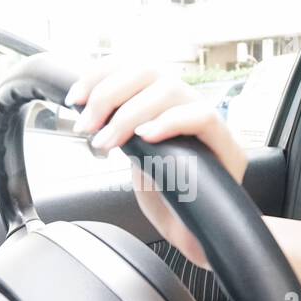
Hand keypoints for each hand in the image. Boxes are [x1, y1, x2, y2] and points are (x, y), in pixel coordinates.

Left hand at [64, 60, 247, 269]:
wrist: (197, 233)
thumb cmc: (169, 197)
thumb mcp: (133, 159)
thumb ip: (119, 134)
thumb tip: (90, 118)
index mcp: (162, 102)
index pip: (132, 67)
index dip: (101, 74)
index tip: (75, 97)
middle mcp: (185, 103)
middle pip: (146, 71)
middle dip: (107, 94)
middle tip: (86, 125)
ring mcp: (206, 120)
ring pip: (169, 89)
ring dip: (130, 113)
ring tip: (108, 142)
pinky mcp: (225, 143)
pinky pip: (201, 117)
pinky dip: (169, 122)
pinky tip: (146, 137)